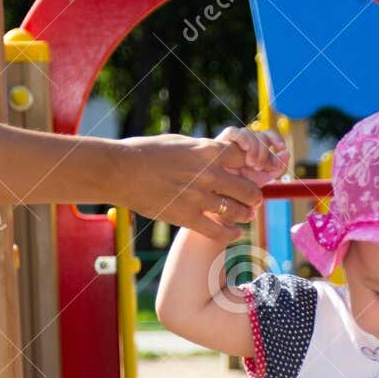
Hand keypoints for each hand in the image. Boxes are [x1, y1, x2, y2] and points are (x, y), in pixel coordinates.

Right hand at [118, 131, 283, 237]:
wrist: (123, 170)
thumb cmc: (148, 152)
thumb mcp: (182, 143)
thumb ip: (203, 151)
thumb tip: (218, 155)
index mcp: (209, 151)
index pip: (246, 159)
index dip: (255, 167)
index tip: (256, 173)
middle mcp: (209, 174)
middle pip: (247, 189)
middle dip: (254, 196)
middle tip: (254, 200)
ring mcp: (199, 197)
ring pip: (236, 212)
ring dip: (244, 215)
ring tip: (246, 216)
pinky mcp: (188, 217)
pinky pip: (218, 231)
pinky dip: (230, 234)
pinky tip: (235, 234)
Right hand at [213, 125, 290, 188]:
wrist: (219, 197)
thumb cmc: (239, 191)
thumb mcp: (260, 180)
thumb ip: (275, 168)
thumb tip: (287, 153)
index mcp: (255, 151)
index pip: (268, 137)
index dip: (276, 139)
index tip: (282, 148)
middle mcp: (245, 145)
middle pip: (259, 135)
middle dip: (263, 150)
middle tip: (260, 166)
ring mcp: (233, 143)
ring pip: (249, 132)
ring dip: (254, 147)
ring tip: (252, 164)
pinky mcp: (220, 143)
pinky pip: (233, 131)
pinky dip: (242, 137)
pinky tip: (245, 148)